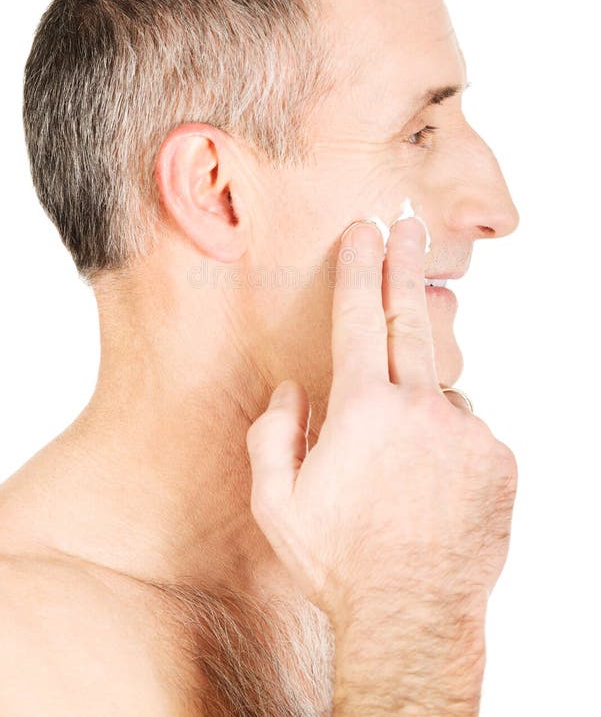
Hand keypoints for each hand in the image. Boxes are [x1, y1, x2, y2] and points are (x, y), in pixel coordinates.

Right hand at [245, 217, 517, 629]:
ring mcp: (468, 432)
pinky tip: (429, 489)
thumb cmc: (339, 563)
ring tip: (400, 470)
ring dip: (417, 409)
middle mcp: (421, 408)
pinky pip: (467, 432)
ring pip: (438, 394)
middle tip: (408, 227)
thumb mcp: (276, 504)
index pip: (360, 318)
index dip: (360, 269)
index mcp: (363, 410)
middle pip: (411, 320)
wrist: (414, 617)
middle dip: (406, 267)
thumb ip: (274, 433)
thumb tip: (294, 390)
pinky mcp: (499, 458)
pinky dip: (445, 445)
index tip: (364, 232)